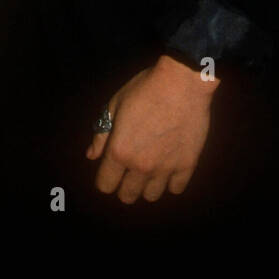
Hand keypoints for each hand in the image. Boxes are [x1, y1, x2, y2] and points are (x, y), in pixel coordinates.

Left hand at [85, 55, 219, 203]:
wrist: (182, 82)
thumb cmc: (145, 89)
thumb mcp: (115, 105)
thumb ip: (102, 134)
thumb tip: (91, 156)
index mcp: (119, 151)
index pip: (105, 185)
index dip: (105, 180)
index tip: (110, 172)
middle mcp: (140, 165)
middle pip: (128, 196)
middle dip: (124, 187)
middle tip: (129, 173)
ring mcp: (165, 168)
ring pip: (152, 196)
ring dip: (147, 186)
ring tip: (150, 171)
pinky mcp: (187, 165)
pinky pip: (176, 188)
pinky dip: (171, 182)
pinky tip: (169, 167)